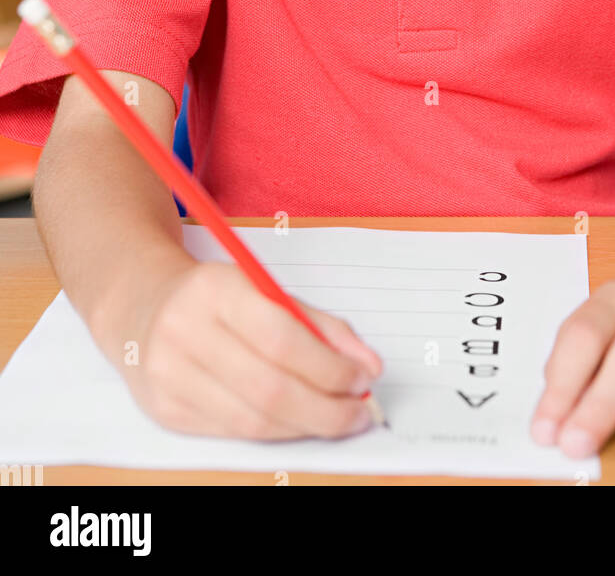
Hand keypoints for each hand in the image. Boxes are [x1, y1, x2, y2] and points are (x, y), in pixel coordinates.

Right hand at [116, 259, 383, 440]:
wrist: (140, 305)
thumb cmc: (214, 296)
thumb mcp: (264, 289)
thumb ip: (318, 324)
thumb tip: (367, 365)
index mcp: (215, 290)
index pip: (282, 339)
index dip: (329, 367)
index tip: (364, 378)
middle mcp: (185, 333)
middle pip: (269, 389)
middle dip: (326, 408)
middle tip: (359, 411)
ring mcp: (169, 377)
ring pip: (253, 420)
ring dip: (306, 426)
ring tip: (337, 418)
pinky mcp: (165, 411)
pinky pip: (233, 432)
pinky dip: (275, 431)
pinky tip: (297, 421)